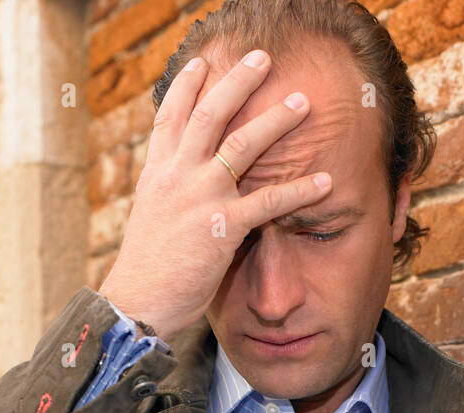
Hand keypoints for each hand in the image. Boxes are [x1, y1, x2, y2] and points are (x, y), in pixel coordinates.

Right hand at [98, 48, 332, 344]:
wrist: (137, 303)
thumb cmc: (147, 271)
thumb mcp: (152, 220)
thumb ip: (170, 195)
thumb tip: (183, 186)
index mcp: (157, 174)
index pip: (170, 118)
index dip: (186, 87)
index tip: (201, 62)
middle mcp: (177, 176)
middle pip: (210, 114)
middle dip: (238, 81)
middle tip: (263, 59)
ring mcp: (200, 197)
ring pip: (242, 144)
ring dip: (276, 119)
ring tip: (302, 102)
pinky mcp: (222, 226)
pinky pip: (269, 201)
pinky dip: (300, 190)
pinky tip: (326, 181)